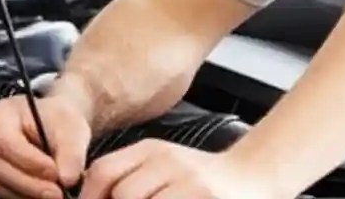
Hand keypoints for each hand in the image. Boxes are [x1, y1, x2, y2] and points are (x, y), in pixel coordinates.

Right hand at [0, 94, 90, 197]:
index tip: (56, 173)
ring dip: (24, 193)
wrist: (49, 126)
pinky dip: (19, 196)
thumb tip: (66, 180)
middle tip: (56, 193)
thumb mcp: (70, 129)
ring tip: (52, 195)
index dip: (30, 162)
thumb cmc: (56, 121)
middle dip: (29, 183)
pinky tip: (39, 195)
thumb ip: (71, 154)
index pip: (6, 143)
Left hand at [77, 140, 273, 198]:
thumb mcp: (163, 166)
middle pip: (124, 193)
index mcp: (151, 150)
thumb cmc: (202, 180)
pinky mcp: (206, 196)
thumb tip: (93, 196)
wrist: (253, 176)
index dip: (90, 196)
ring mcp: (190, 182)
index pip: (104, 170)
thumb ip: (131, 176)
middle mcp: (169, 161)